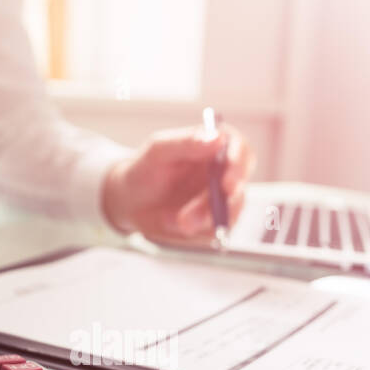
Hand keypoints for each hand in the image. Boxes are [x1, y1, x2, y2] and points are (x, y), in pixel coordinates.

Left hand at [101, 123, 254, 247]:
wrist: (129, 203)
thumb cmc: (144, 169)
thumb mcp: (158, 150)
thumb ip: (187, 142)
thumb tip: (218, 137)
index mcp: (214, 147)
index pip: (240, 150)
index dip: (239, 164)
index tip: (226, 181)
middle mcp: (222, 173)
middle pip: (240, 185)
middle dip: (226, 201)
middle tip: (207, 206)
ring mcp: (219, 200)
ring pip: (231, 212)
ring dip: (208, 219)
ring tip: (181, 222)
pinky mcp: (212, 224)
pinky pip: (216, 232)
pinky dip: (199, 232)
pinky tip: (177, 225)